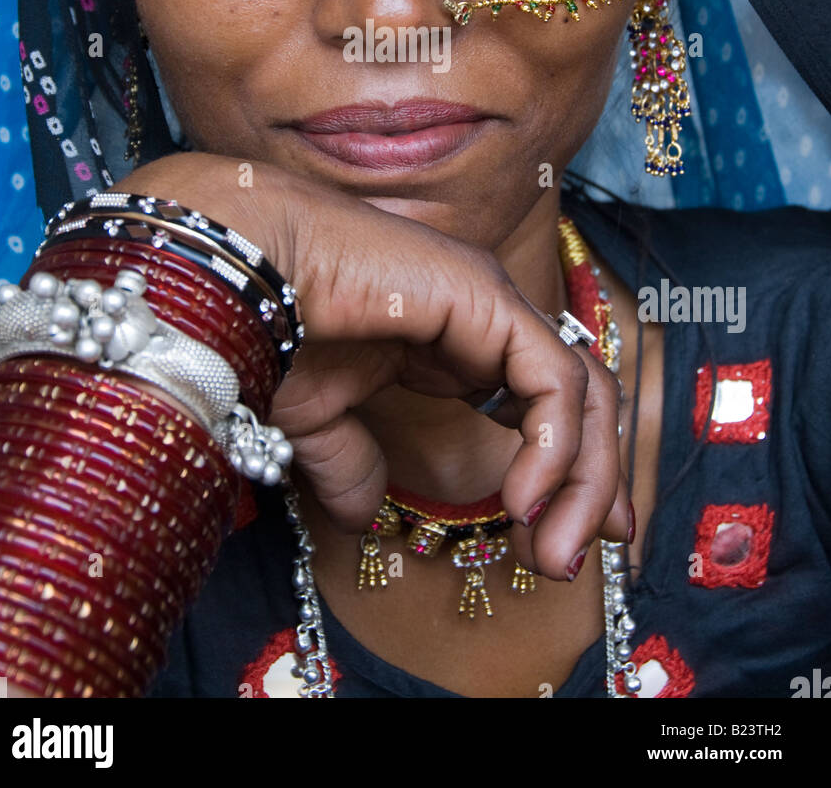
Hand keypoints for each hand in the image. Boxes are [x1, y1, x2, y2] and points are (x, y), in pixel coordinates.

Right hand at [113, 151, 629, 578]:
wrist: (237, 274)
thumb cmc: (267, 324)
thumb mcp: (316, 420)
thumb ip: (349, 463)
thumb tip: (363, 516)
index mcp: (455, 338)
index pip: (545, 401)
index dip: (568, 469)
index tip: (560, 539)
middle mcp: (486, 317)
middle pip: (580, 399)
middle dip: (592, 483)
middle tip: (575, 556)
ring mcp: (491, 302)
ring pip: (583, 391)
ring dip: (582, 480)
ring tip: (552, 551)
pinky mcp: (488, 300)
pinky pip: (554, 382)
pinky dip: (554, 448)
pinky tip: (521, 501)